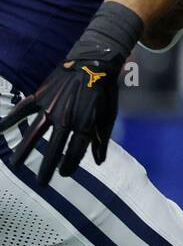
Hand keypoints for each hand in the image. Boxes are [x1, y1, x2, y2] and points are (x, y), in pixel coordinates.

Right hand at [0, 3, 140, 183]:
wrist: (93, 61)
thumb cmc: (104, 91)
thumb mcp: (109, 117)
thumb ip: (102, 140)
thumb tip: (99, 162)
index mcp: (84, 125)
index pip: (74, 153)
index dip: (70, 166)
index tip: (64, 174)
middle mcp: (65, 119)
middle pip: (53, 149)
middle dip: (46, 168)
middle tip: (41, 183)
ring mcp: (50, 108)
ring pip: (34, 134)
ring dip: (24, 151)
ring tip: (16, 165)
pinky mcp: (41, 96)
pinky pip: (23, 110)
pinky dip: (10, 119)